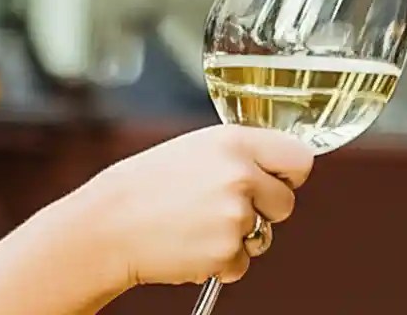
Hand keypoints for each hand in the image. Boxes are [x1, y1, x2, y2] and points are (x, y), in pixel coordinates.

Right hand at [68, 125, 313, 293]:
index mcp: (235, 142)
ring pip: (264, 236)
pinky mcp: (225, 250)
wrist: (107, 226)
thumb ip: (240, 155)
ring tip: (196, 225)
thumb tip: (275, 168)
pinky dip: (219, 262)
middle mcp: (240, 175)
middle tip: (224, 209)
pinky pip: (240, 263)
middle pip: (286, 202)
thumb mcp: (196, 149)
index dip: (289, 174)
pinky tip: (189, 245)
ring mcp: (235, 214)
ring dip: (239, 238)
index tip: (277, 181)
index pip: (299, 158)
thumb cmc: (146, 186)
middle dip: (264, 211)